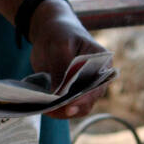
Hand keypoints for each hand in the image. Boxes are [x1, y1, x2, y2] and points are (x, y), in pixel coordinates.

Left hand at [27, 0, 109, 118]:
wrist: (49, 31)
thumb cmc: (59, 33)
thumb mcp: (60, 46)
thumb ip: (61, 67)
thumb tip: (57, 93)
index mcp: (102, 64)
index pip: (97, 86)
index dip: (84, 98)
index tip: (70, 104)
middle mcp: (95, 79)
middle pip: (88, 101)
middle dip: (70, 108)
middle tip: (51, 109)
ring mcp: (82, 88)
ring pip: (75, 108)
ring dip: (60, 111)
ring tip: (45, 108)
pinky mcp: (68, 93)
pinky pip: (63, 106)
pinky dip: (54, 109)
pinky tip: (42, 106)